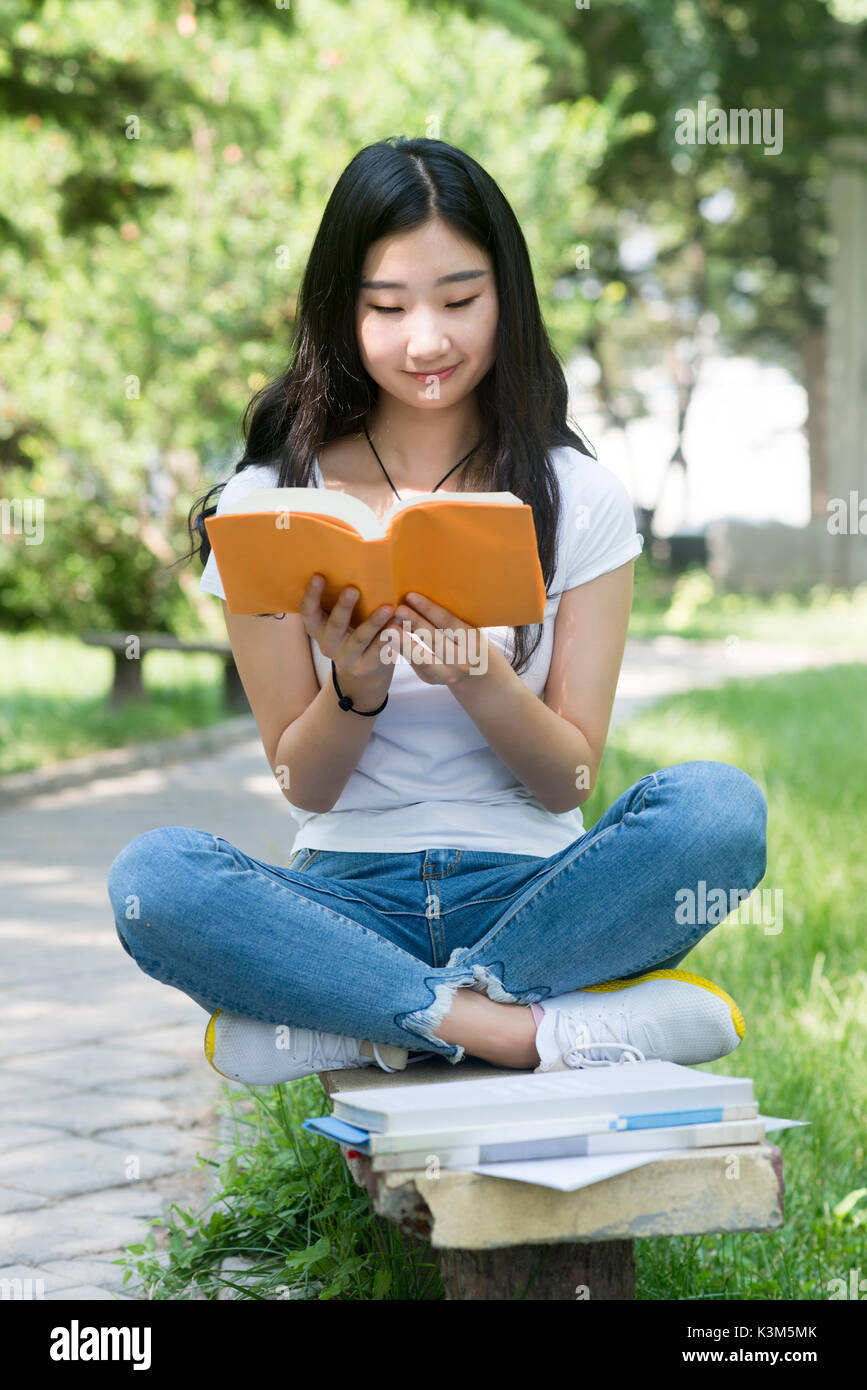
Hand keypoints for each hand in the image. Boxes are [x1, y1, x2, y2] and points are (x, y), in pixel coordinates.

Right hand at [299, 575, 398, 705]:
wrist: (364, 673)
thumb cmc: (352, 632)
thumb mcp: (341, 620)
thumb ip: (341, 602)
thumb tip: (353, 564)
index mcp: (317, 628)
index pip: (309, 611)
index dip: (312, 594)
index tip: (319, 575)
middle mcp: (328, 644)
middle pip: (334, 625)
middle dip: (343, 607)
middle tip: (353, 589)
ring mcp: (347, 658)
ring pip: (360, 639)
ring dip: (373, 622)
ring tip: (387, 608)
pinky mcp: (366, 667)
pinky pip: (379, 651)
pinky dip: (390, 637)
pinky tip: (399, 624)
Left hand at [390, 591, 490, 687]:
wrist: (477, 673)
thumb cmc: (469, 642)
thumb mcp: (469, 629)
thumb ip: (451, 619)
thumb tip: (421, 599)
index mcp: (472, 641)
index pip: (448, 622)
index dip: (429, 609)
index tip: (411, 596)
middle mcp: (462, 660)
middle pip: (434, 638)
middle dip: (415, 623)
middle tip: (398, 609)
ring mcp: (447, 673)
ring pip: (422, 656)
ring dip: (403, 641)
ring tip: (389, 627)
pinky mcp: (432, 680)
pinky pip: (415, 664)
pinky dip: (402, 650)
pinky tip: (391, 639)